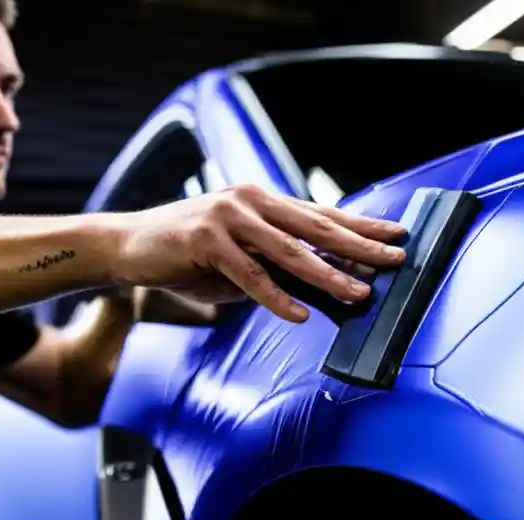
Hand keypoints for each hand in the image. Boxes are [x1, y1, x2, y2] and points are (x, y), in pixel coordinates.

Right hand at [104, 185, 406, 322]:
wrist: (127, 245)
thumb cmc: (190, 253)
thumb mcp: (241, 255)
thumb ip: (278, 263)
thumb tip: (326, 283)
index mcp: (264, 201)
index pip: (322, 214)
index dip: (361, 225)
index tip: (397, 235)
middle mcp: (250, 201)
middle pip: (316, 226)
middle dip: (359, 246)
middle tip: (395, 259)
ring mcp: (227, 218)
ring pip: (288, 251)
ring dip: (327, 274)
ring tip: (358, 293)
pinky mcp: (204, 240)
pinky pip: (248, 275)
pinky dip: (275, 297)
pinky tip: (298, 314)